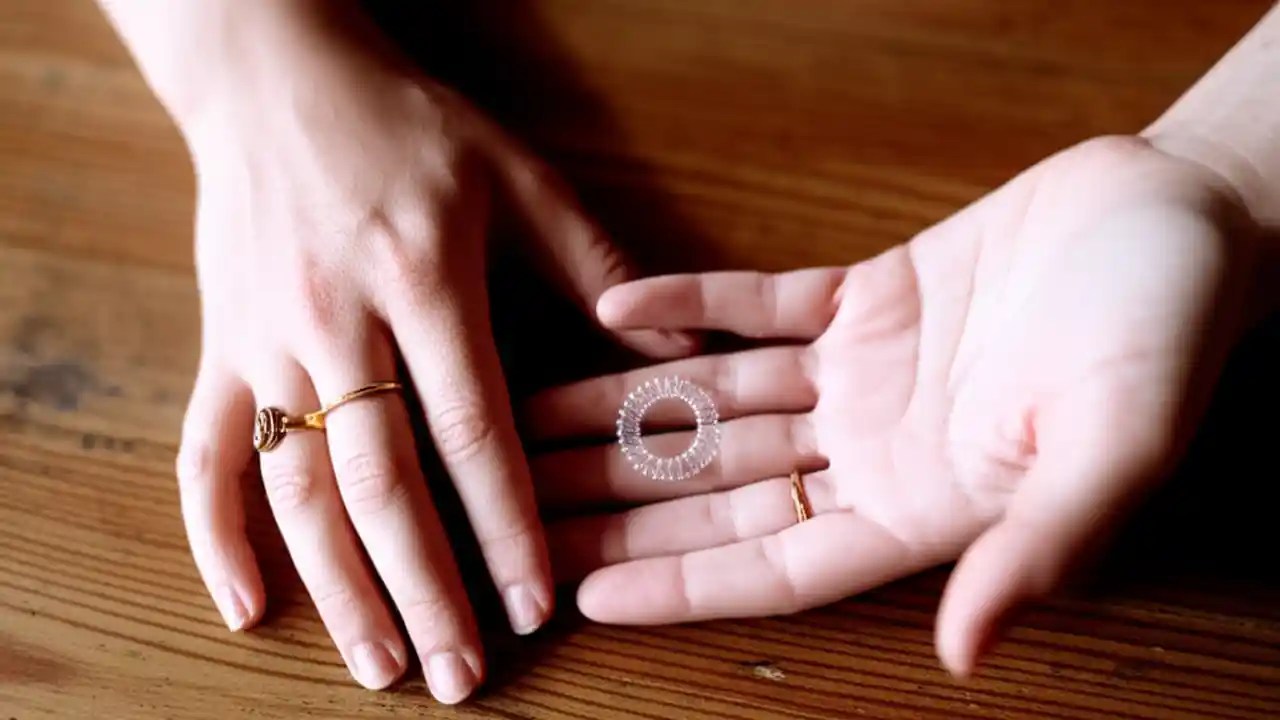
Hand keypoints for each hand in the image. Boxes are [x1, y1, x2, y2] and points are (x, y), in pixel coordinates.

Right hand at [171, 12, 688, 700]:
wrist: (276, 76)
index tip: (537, 603)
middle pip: (382, 479)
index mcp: (424, 277)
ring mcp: (265, 339)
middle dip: (425, 586)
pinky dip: (215, 535)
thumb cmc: (408, 125)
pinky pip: (202, 452)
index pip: (472, 429)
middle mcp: (338, 319)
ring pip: (296, 484)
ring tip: (381, 665)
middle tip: (462, 674)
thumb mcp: (515, 174)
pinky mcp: (218, 346)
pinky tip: (247, 606)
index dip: (508, 524)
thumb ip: (599, 264)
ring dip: (337, 586)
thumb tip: (684, 350)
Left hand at [527, 136, 1259, 674]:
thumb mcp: (1116, 449)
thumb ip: (1038, 548)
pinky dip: (688, 304)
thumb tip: (969, 649)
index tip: (588, 591)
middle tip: (524, 513)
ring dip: (630, 410)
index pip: (778, 565)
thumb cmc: (1170, 331)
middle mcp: (880, 449)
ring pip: (721, 404)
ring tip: (536, 422)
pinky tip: (614, 307)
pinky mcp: (864, 295)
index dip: (681, 583)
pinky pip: (756, 305)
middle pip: (724, 494)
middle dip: (624, 505)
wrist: (1184, 212)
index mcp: (928, 504)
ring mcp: (864, 373)